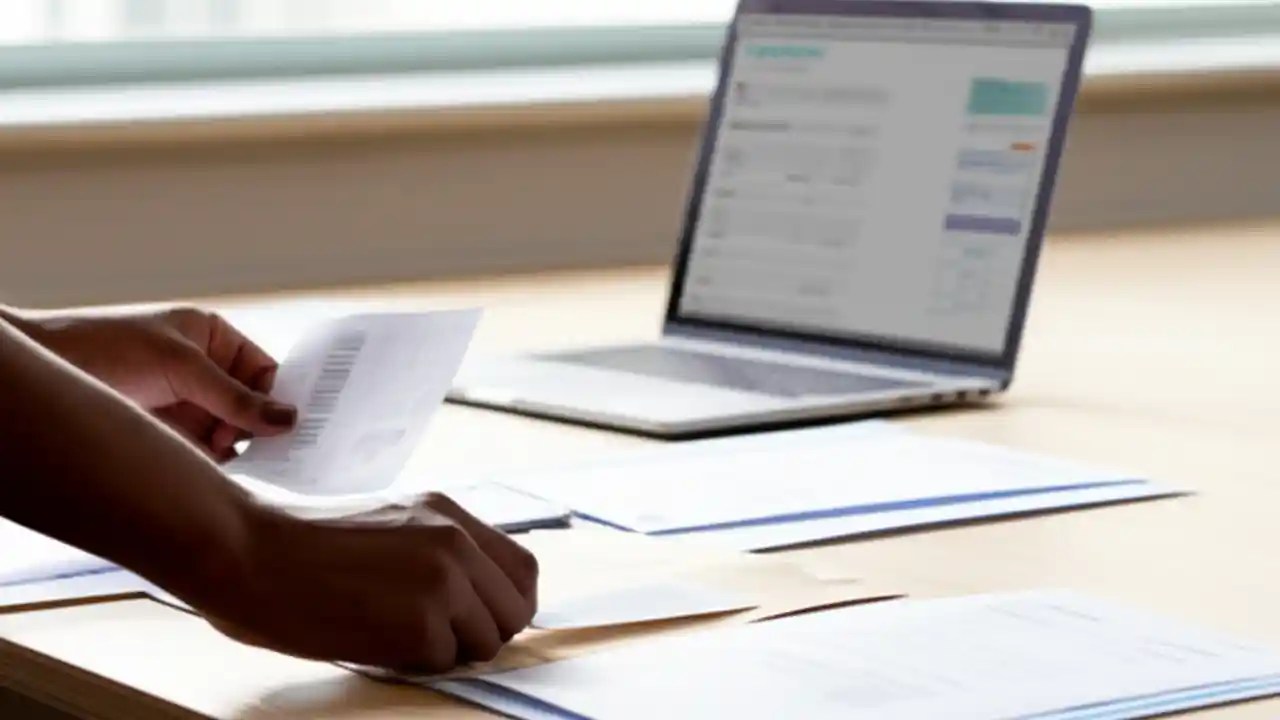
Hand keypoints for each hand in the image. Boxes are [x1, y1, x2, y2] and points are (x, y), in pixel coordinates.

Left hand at [16, 306, 295, 460]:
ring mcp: (187, 406)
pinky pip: (207, 454)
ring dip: (241, 451)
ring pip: (232, 434)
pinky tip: (228, 476)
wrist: (46, 371)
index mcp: (213, 338)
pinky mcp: (169, 436)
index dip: (280, 396)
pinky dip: (219, 466)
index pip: (265, 371)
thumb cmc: (105, 347)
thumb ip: (236, 397)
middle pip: (252, 407)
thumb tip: (288, 419)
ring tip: (253, 468)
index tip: (296, 426)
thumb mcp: (181, 366)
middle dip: (261, 429)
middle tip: (279, 455)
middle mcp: (205, 373)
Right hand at [200, 493, 538, 672]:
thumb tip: (478, 602)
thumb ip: (438, 552)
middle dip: (483, 634)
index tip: (476, 620)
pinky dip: (414, 662)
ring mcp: (443, 581)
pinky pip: (442, 661)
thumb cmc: (300, 544)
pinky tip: (372, 639)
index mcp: (449, 514)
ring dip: (448, 650)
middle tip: (436, 638)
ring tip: (395, 633)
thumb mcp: (389, 525)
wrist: (246, 549)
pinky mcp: (420, 622)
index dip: (505, 604)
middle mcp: (456, 541)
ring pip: (486, 642)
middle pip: (516, 612)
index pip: (523, 570)